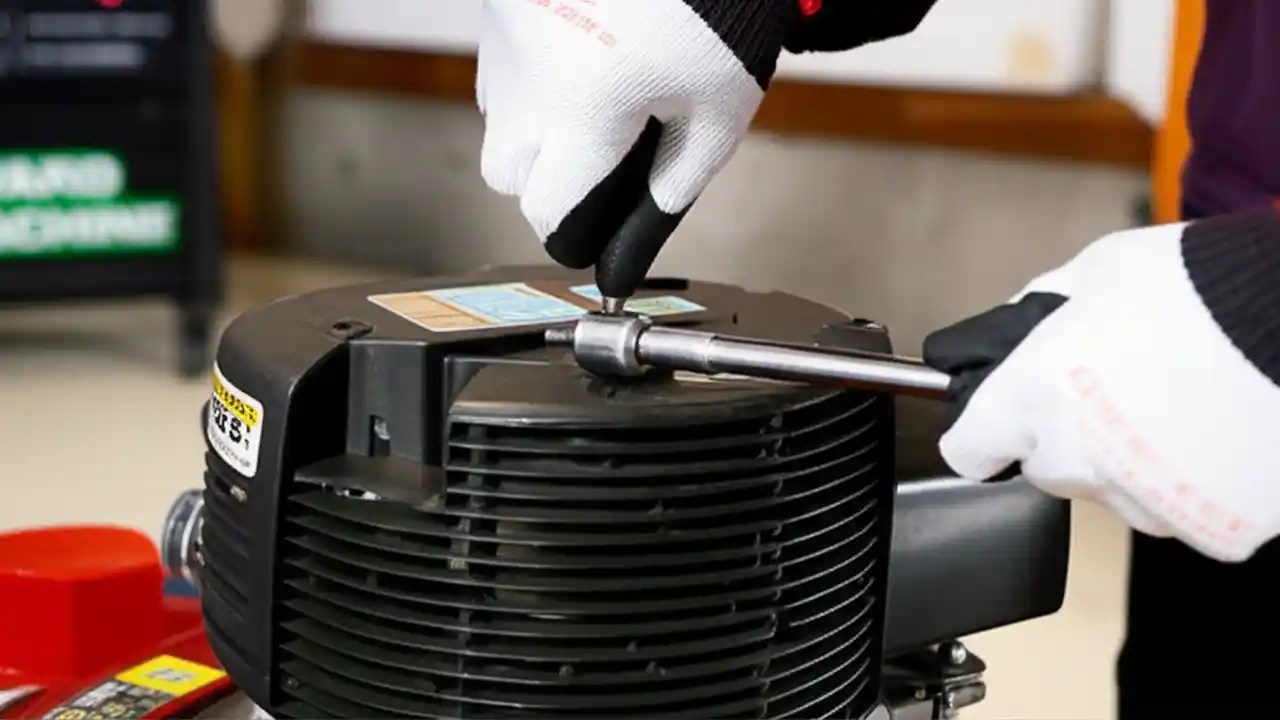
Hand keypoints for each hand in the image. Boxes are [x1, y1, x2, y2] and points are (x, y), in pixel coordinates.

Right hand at [476, 0, 800, 282]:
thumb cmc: (720, 23)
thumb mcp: (714, 121)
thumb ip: (670, 193)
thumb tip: (628, 252)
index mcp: (585, 110)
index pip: (547, 212)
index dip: (574, 233)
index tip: (594, 232)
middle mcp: (531, 76)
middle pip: (508, 177)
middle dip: (548, 184)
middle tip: (600, 165)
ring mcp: (509, 36)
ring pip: (495, 123)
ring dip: (533, 134)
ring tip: (595, 108)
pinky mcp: (503, 7)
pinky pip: (497, 72)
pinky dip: (528, 86)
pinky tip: (578, 67)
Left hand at [923, 220, 1279, 562]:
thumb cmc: (1199, 285)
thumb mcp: (1100, 269)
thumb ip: (1040, 307)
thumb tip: (1014, 326)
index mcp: (1031, 398)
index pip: (968, 449)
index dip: (982, 429)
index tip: (996, 419)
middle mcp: (1074, 460)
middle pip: (1043, 465)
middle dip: (1063, 433)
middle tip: (1115, 387)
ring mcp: (1140, 502)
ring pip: (1110, 490)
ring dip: (1126, 459)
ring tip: (1176, 403)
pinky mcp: (1204, 528)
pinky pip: (1177, 509)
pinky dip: (1188, 483)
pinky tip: (1213, 434)